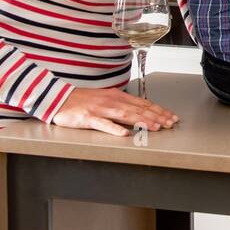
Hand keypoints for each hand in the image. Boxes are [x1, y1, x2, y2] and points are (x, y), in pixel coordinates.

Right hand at [52, 87, 179, 136]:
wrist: (58, 98)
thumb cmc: (82, 100)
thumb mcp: (105, 99)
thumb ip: (121, 105)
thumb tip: (139, 111)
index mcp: (117, 96)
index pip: (142, 103)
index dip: (158, 110)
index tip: (170, 116)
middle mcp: (111, 101)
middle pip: (138, 109)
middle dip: (156, 116)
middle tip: (170, 123)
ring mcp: (100, 110)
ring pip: (125, 115)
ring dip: (142, 121)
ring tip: (155, 127)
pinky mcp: (88, 118)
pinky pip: (103, 124)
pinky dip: (114, 129)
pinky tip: (124, 133)